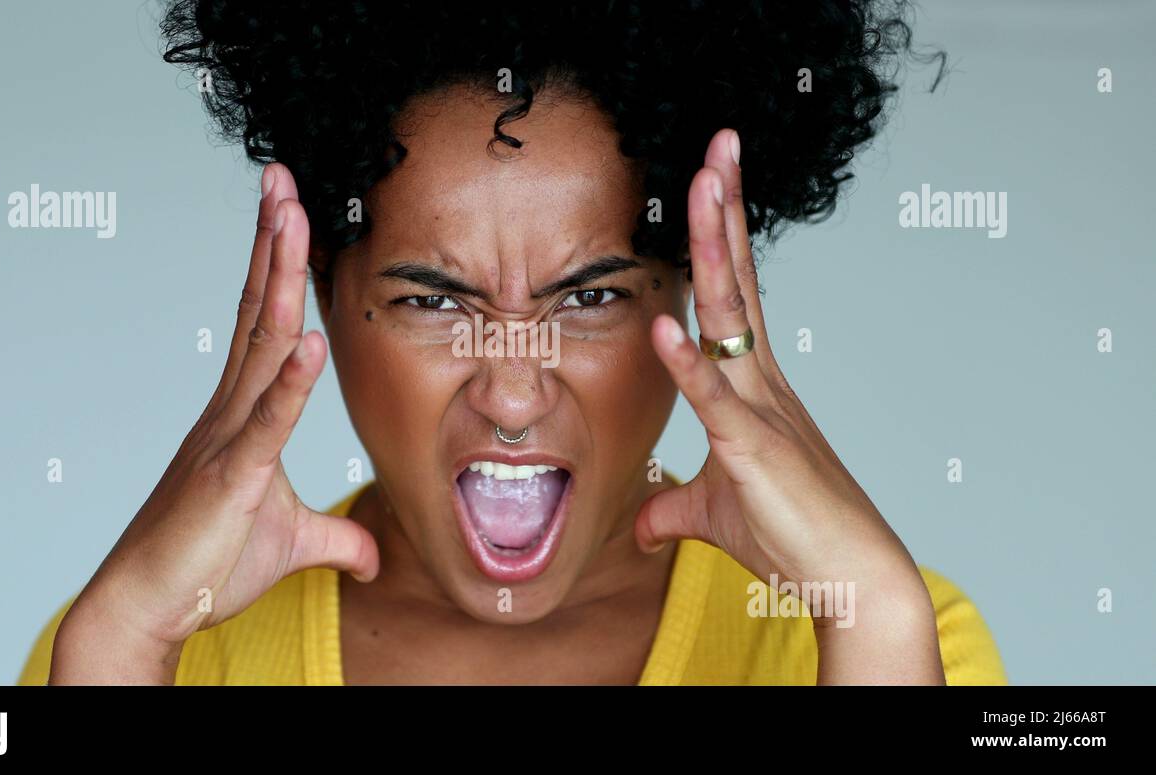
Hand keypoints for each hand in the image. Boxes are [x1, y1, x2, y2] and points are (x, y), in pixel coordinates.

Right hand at [51, 163, 378, 683]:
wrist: (150, 608)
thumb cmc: (208, 567)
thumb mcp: (291, 542)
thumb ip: (335, 537)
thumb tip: (372, 558)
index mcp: (241, 414)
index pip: (265, 326)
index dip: (277, 268)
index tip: (287, 212)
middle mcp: (230, 411)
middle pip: (260, 313)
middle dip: (274, 245)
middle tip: (283, 181)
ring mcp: (227, 439)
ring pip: (261, 347)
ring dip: (279, 282)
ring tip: (290, 218)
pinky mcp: (230, 480)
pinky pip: (268, 424)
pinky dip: (293, 384)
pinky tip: (313, 342)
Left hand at [635, 130, 943, 682]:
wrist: (851, 580)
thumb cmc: (792, 539)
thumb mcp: (714, 515)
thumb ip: (673, 508)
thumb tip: (643, 521)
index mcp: (753, 386)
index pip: (730, 296)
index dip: (717, 238)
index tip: (709, 181)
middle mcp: (761, 382)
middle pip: (734, 281)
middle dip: (721, 211)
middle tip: (717, 145)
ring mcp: (762, 410)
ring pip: (730, 316)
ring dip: (711, 249)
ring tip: (702, 184)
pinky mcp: (755, 451)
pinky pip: (715, 401)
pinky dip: (687, 365)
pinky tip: (663, 327)